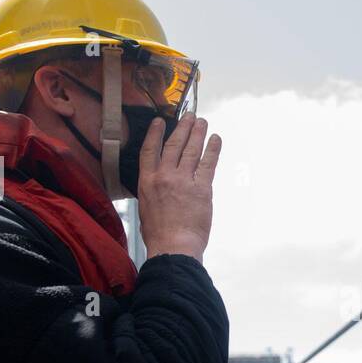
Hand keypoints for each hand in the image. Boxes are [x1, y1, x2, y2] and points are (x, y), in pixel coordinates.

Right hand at [137, 113, 220, 262]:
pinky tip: (216, 140)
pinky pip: (208, 164)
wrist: (174, 246)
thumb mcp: (146, 209)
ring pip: (191, 150)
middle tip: (189, 116)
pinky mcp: (202, 188)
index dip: (155, 133)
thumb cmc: (159, 235)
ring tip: (203, 122)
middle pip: (174, 145)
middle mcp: (164, 177)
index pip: (150, 150)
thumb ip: (152, 192)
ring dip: (198, 134)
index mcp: (147, 182)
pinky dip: (213, 149)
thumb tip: (157, 186)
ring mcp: (183, 181)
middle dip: (182, 128)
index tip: (159, 122)